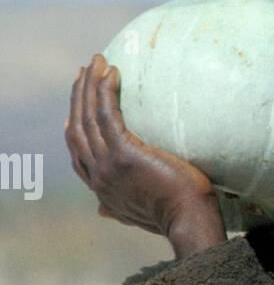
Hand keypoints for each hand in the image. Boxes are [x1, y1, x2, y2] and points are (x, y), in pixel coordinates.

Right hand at [65, 54, 225, 254]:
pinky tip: (112, 71)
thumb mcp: (138, 216)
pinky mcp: (123, 153)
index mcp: (101, 188)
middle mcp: (98, 175)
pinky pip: (107, 114)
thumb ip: (119, 209)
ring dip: (89, 85)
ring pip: (88, 116)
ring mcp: (107, 164)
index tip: (75, 108)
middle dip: (77, 97)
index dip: (74, 126)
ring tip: (97, 61)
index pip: (78, 153)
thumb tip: (101, 210)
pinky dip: (105, 91)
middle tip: (84, 72)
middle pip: (77, 128)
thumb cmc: (175, 219)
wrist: (189, 223)